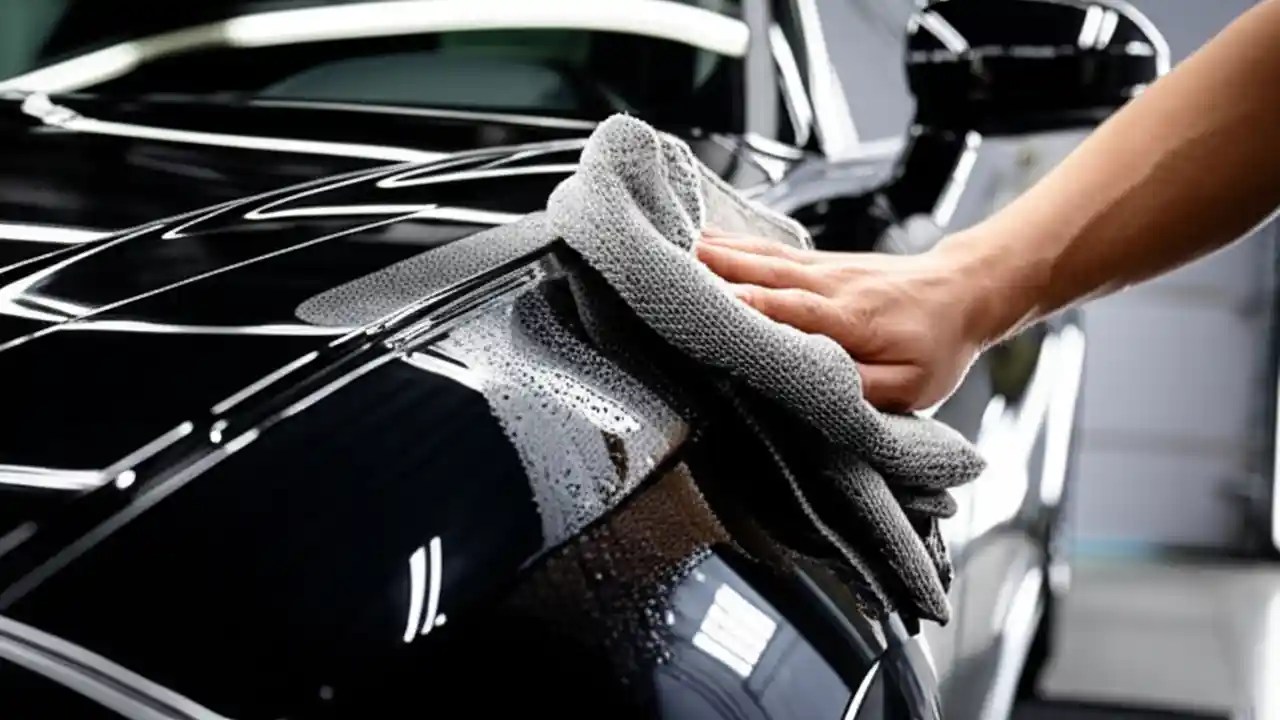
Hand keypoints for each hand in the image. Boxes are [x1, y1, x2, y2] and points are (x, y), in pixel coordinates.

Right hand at [694, 229, 990, 412]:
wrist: (964, 289)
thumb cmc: (936, 344)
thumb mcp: (911, 385)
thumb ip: (860, 389)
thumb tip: (809, 389)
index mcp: (851, 321)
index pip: (791, 311)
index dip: (749, 307)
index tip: (709, 304)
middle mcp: (830, 287)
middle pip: (766, 276)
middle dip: (717, 271)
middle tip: (670, 265)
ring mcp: (824, 269)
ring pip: (764, 258)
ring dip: (719, 252)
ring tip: (674, 246)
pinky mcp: (821, 262)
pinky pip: (772, 251)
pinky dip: (736, 243)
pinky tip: (707, 239)